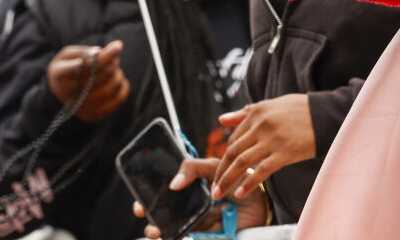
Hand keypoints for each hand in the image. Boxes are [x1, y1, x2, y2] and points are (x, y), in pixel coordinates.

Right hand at [47, 41, 130, 122]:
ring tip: (112, 69)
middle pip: (102, 75)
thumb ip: (84, 52)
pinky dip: (123, 87)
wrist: (58, 94)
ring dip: (117, 74)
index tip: (119, 45)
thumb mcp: (68, 55)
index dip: (105, 56)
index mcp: (61, 75)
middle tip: (112, 58)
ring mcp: (81, 107)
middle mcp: (69, 95)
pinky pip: (118, 100)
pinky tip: (118, 80)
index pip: (86, 66)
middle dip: (112, 62)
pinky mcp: (92, 115)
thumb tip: (101, 53)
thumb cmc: (67, 69)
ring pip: (112, 87)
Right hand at [134, 159, 268, 236]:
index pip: (161, 190)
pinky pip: (182, 236)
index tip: (140, 200)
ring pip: (167, 227)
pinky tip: (169, 235)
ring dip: (156, 230)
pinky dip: (174, 236)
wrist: (259, 200)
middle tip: (142, 212)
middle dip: (147, 215)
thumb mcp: (215, 167)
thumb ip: (193, 168)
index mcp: (187, 186)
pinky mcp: (200, 234)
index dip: (147, 195)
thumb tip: (173, 184)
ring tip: (156, 230)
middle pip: (159, 211)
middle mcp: (186, 204)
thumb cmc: (237, 179)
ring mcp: (192, 220)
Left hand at [211, 94, 317, 200]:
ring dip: (227, 179)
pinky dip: (249, 183)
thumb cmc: (300, 110)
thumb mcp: (271, 106)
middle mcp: (261, 125)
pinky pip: (262, 170)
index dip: (226, 156)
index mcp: (256, 112)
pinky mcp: (285, 152)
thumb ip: (245, 113)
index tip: (222, 170)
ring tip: (219, 193)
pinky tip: (240, 192)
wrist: (326, 115)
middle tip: (213, 188)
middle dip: (220, 172)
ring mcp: (272, 139)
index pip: (233, 138)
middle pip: (233, 152)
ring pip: (242, 162)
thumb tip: (221, 119)